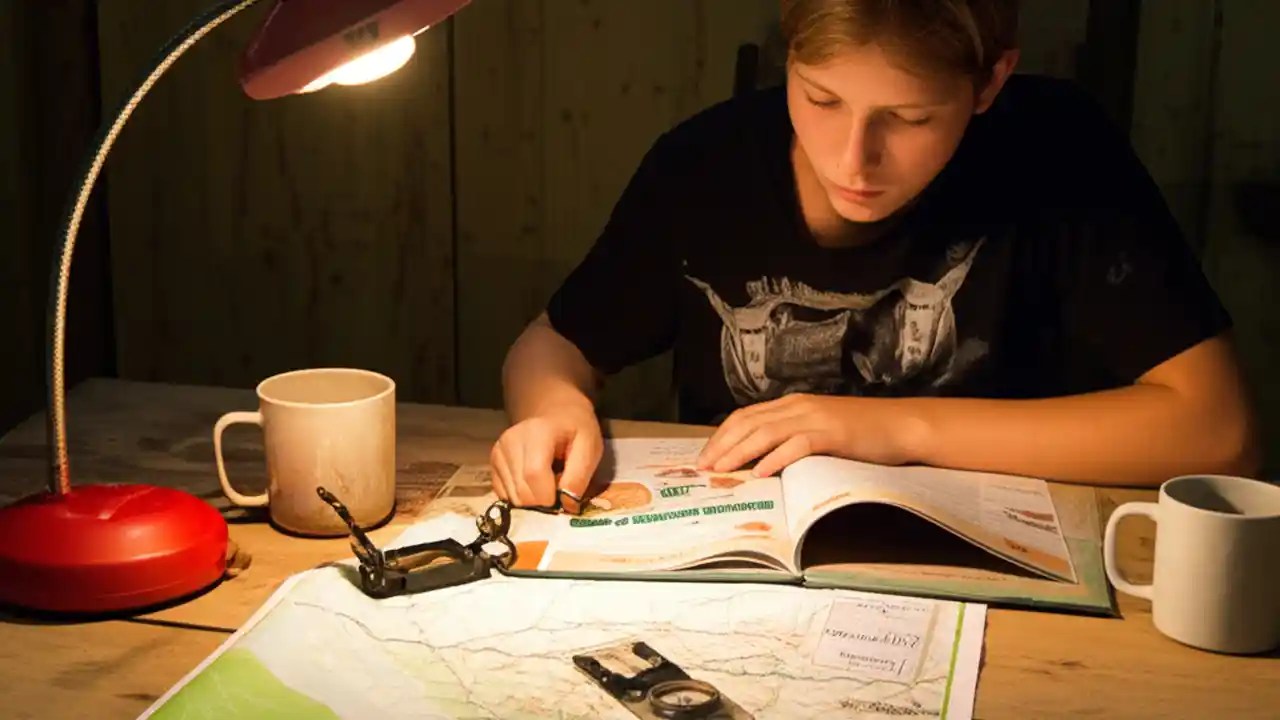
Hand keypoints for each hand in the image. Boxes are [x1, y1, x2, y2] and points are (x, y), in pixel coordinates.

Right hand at [490, 403, 602, 513]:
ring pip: (512, 497)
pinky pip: (504, 495)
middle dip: (543, 502)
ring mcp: (498, 452)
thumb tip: (566, 507)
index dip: (550, 497)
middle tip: (559, 489)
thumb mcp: (590, 448)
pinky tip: (533, 482)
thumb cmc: (575, 430)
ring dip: (533, 500)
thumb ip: (579, 477)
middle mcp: (510, 442)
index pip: (534, 475)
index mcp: (537, 434)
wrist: (556, 414)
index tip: (565, 499)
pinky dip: (522, 497)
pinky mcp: (493, 462)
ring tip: (547, 482)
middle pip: (521, 491)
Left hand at [695, 393, 917, 476]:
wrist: (901, 425)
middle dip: (721, 445)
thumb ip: (792, 438)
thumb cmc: (862, 433)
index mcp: (792, 404)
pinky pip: (797, 444)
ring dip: (739, 452)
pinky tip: (760, 472)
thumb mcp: (820, 430)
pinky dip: (775, 458)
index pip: (746, 416)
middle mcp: (798, 406)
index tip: (705, 457)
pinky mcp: (832, 433)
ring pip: (766, 432)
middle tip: (703, 467)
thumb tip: (761, 460)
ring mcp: (815, 417)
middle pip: (748, 422)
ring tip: (721, 470)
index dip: (722, 436)